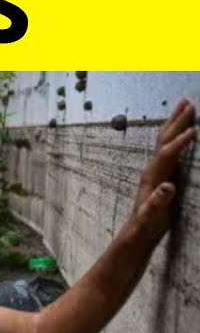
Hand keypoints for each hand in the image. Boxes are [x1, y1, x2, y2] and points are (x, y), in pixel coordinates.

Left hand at [126, 98, 196, 243]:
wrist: (138, 230)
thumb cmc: (146, 224)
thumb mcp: (151, 215)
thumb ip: (157, 202)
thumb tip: (166, 187)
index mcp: (152, 175)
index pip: (167, 153)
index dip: (180, 142)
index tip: (195, 131)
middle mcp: (153, 167)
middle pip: (165, 139)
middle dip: (177, 121)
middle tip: (189, 102)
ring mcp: (157, 168)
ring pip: (166, 139)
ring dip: (175, 122)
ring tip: (185, 105)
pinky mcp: (162, 171)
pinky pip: (171, 147)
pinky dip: (178, 134)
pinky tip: (184, 129)